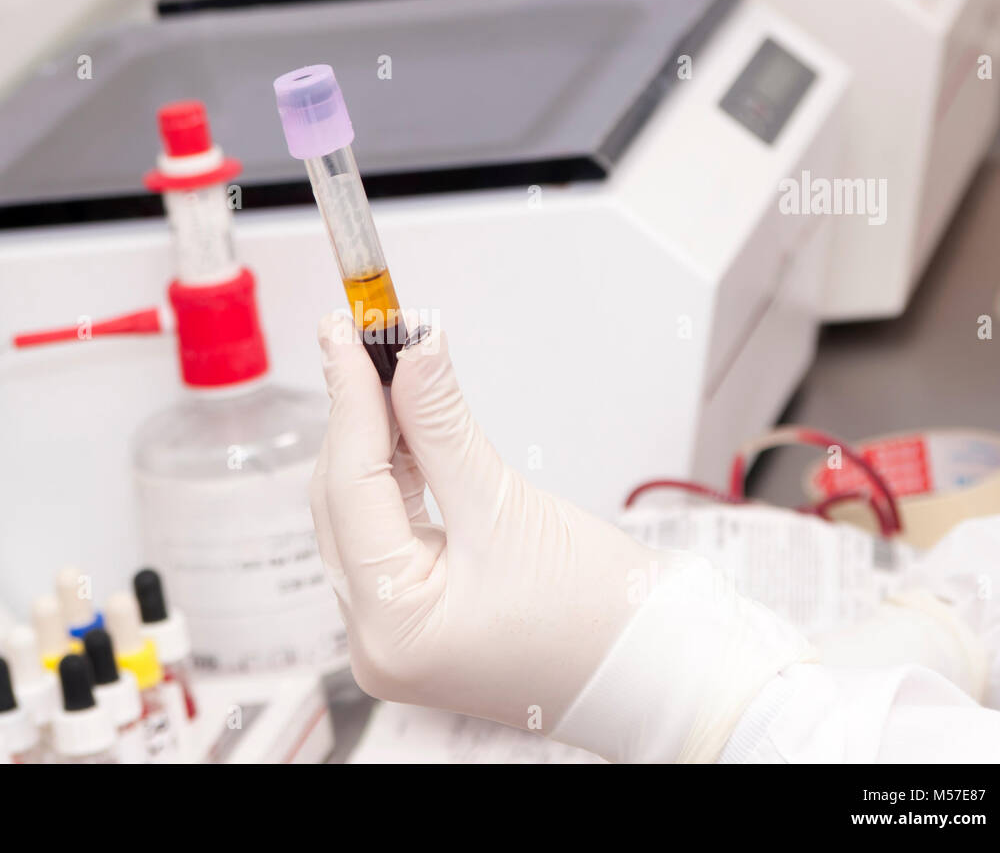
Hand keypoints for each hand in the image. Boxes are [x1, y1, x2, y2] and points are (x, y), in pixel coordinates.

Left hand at [309, 314, 657, 731]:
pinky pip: (387, 530)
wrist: (656, 671)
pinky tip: (400, 424)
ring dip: (372, 439)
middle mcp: (378, 639)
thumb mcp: (508, 506)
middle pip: (343, 502)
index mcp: (392, 629)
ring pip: (360, 512)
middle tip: (362, 335)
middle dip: (355, 413)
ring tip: (379, 365)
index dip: (348, 398)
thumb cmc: (603, 618)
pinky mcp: (416, 613)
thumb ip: (444, 425)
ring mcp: (394, 630)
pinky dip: (395, 475)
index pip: (349, 489)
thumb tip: (413, 352)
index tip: (346, 329)